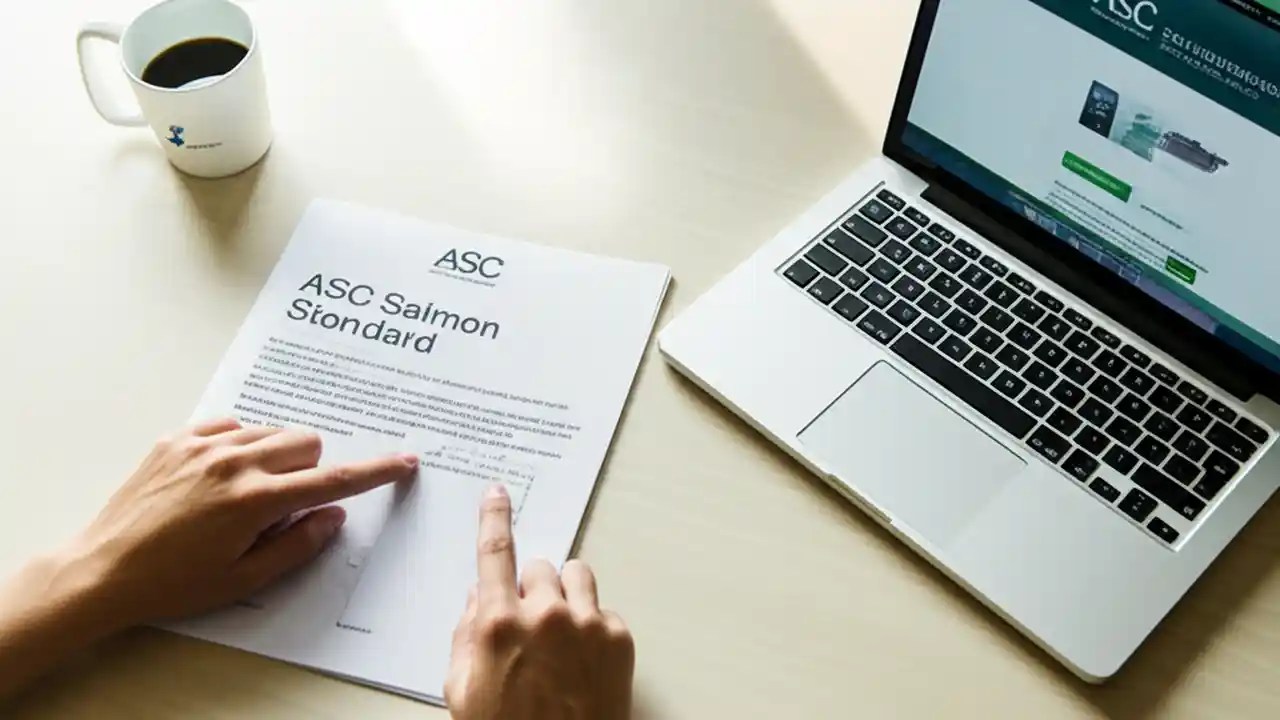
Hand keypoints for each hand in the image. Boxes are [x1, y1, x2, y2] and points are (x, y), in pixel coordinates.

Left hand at [60, 417, 417, 630]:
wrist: (102, 571)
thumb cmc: (173, 584)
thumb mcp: (245, 578)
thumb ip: (299, 543)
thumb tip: (333, 514)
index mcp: (255, 501)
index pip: (332, 480)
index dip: (374, 471)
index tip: (403, 461)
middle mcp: (233, 463)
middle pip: (306, 441)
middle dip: (309, 469)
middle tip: (284, 504)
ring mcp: (202, 446)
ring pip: (270, 430)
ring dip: (275, 456)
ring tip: (247, 493)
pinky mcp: (176, 438)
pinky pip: (231, 426)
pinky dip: (239, 445)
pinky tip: (221, 475)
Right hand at [445, 485, 634, 719]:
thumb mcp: (461, 689)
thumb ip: (466, 633)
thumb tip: (478, 598)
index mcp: (498, 623)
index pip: (495, 551)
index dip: (494, 517)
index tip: (497, 493)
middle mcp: (545, 614)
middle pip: (538, 567)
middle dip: (531, 588)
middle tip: (528, 624)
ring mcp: (587, 624)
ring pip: (577, 576)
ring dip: (566, 595)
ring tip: (560, 633)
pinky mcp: (619, 639)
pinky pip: (602, 610)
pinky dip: (592, 627)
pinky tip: (582, 661)